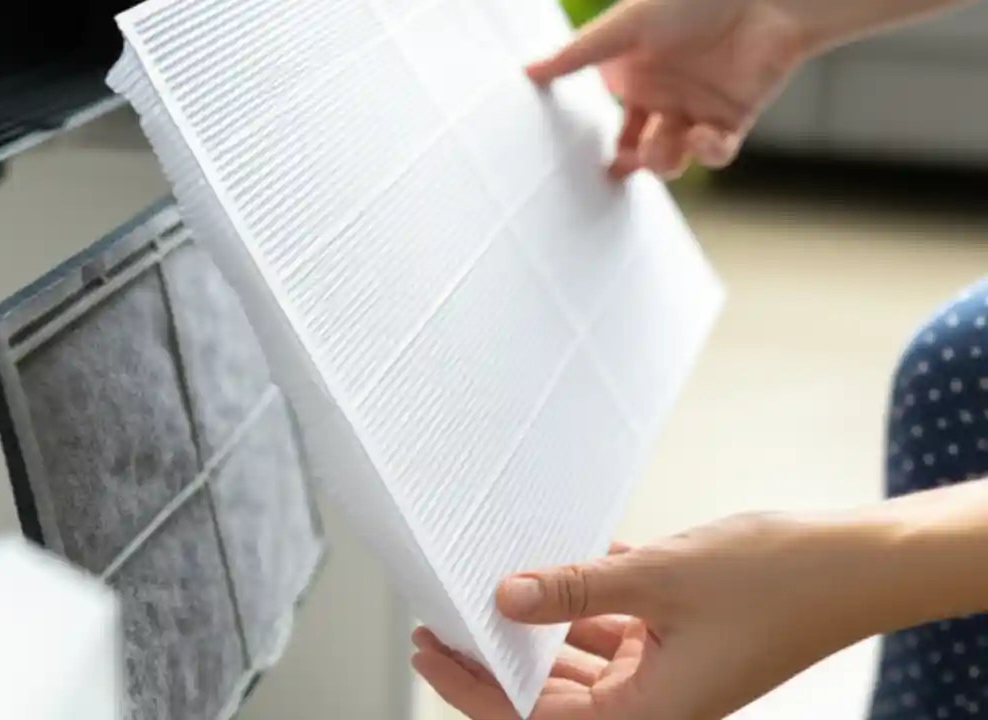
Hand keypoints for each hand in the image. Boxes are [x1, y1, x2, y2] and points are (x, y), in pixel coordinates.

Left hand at [412, 513, 883, 718]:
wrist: (856, 564)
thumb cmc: (777, 582)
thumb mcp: (658, 578)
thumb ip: (576, 589)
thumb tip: (507, 596)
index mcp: (649, 715)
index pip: (536, 716)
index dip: (475, 686)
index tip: (431, 649)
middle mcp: (654, 703)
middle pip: (551, 689)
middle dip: (498, 650)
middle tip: (446, 612)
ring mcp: (668, 671)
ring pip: (580, 656)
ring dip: (540, 621)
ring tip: (492, 580)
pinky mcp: (681, 639)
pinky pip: (616, 626)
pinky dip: (587, 598)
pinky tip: (558, 562)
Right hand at [529, 0, 810, 178]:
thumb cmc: (690, 0)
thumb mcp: (625, 27)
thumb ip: (577, 56)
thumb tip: (527, 72)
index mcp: (635, 76)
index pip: (613, 124)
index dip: (602, 145)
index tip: (588, 162)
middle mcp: (664, 97)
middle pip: (641, 148)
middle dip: (631, 163)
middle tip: (620, 167)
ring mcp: (699, 109)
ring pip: (673, 157)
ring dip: (663, 162)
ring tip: (661, 149)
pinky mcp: (733, 119)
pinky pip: (715, 153)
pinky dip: (706, 154)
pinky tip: (700, 137)